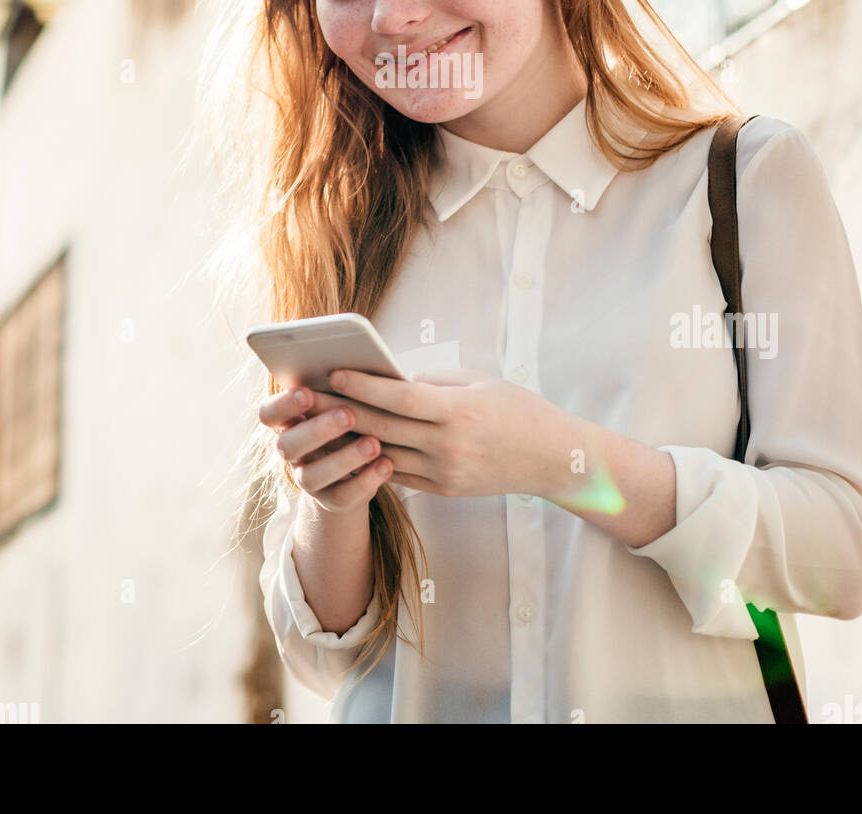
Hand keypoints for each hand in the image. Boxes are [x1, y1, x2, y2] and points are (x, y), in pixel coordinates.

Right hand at [257, 384, 392, 512]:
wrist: (351, 468)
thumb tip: (354, 360)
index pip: (268, 413)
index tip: (306, 391)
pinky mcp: (331, 501)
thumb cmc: (346, 419)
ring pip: (315, 475)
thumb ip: (337, 387)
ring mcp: (308, 479)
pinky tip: (387, 464)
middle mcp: (291, 452)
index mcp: (286, 421)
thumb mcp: (338, 401)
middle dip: (319, 429)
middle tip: (348, 414)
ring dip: (345, 458)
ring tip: (374, 443)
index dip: (284, 404)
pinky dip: (366, 481)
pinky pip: (344, 496)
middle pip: (289, 445)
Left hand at [320, 366, 566, 497]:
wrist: (551, 457)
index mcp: (457, 411)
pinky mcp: (443, 490)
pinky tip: (349, 446)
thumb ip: (433, 382)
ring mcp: (444, 472)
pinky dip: (372, 459)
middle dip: (343, 410)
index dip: (363, 386)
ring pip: (384, 453)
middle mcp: (448, 445)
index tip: (333, 372)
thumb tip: (391, 381)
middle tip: (310, 396)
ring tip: (321, 421)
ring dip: (350, 439)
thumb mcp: (478, 382)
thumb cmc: (516, 409)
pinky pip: (399, 474)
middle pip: (383, 427)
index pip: (399, 397)